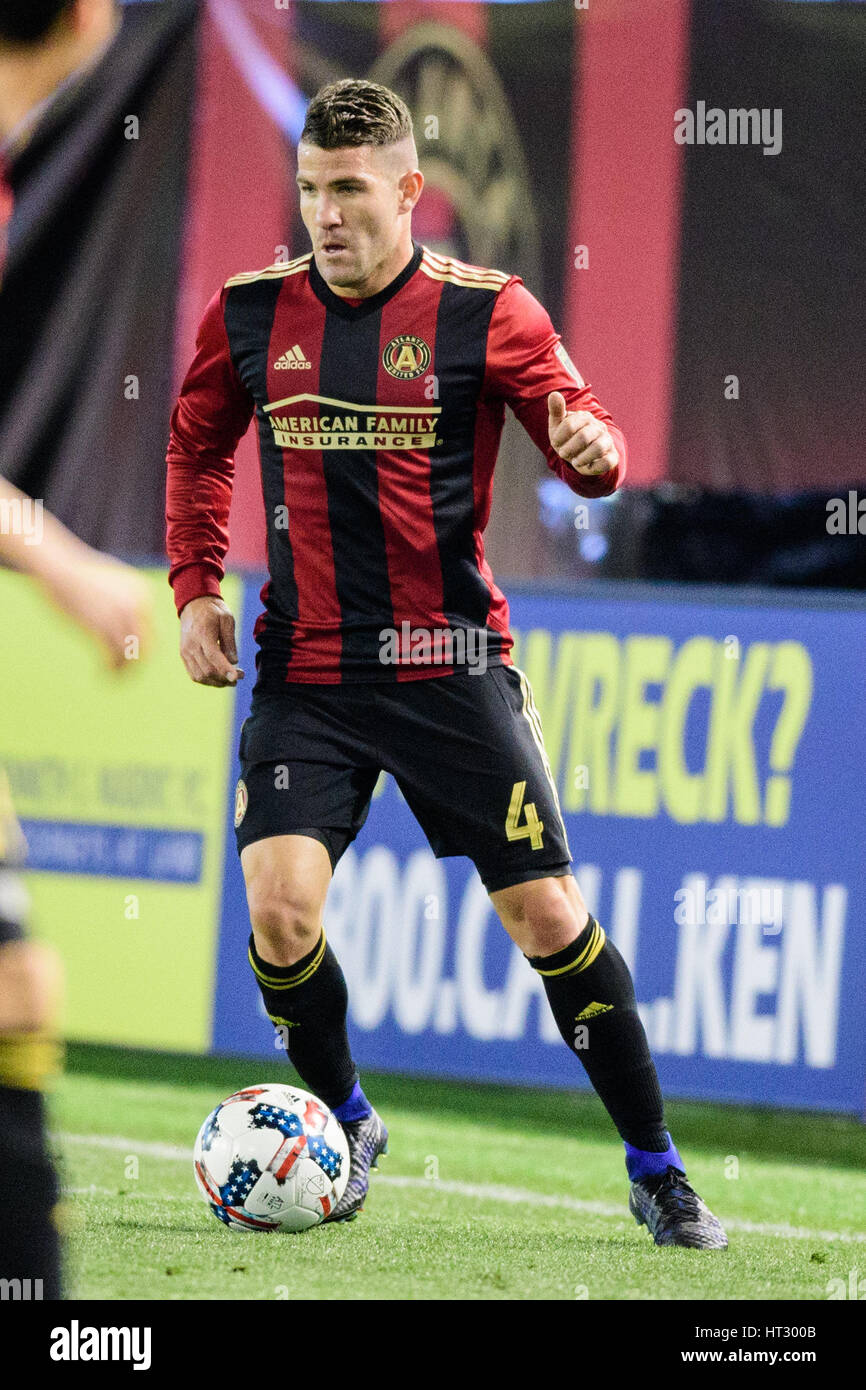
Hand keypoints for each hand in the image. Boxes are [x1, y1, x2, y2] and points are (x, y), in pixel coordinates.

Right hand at [40, 553, 152, 670]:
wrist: (60, 569)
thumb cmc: (82, 576)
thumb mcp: (115, 583)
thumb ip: (129, 602)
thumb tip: (134, 626)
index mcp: (143, 594)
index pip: (152, 630)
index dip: (142, 647)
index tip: (129, 656)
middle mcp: (137, 606)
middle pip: (147, 645)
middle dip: (137, 662)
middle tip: (125, 671)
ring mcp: (120, 617)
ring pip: (132, 654)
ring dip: (125, 669)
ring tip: (115, 676)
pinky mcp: (102, 628)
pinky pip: (114, 656)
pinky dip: (112, 669)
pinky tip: (104, 673)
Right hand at [179, 595, 243, 686]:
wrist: (194, 605)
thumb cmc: (213, 611)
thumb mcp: (227, 619)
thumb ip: (230, 641)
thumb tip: (234, 661)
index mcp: (202, 634)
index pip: (213, 657)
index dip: (225, 669)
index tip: (236, 677)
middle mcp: (191, 646)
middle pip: (207, 670)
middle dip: (225, 678)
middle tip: (240, 676)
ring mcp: (185, 652)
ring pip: (200, 676)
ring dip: (216, 682)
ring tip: (230, 680)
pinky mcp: (184, 656)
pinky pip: (194, 674)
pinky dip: (207, 680)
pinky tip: (219, 678)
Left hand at [547, 391, 618, 475]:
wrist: (580, 455)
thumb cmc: (567, 438)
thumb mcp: (558, 426)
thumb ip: (556, 410)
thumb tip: (554, 394)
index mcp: (585, 418)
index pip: (570, 424)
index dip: (559, 436)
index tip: (555, 443)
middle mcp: (598, 427)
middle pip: (584, 436)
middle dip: (570, 448)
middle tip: (563, 454)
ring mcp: (607, 441)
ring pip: (598, 448)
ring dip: (582, 458)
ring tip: (575, 462)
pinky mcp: (613, 456)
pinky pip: (608, 462)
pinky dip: (595, 467)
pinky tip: (588, 467)